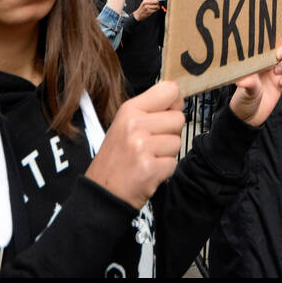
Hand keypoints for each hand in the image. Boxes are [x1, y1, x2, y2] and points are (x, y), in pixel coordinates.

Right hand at [84, 81, 184, 208]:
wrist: (102, 192)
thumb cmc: (116, 158)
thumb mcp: (124, 124)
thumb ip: (149, 111)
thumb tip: (178, 100)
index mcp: (129, 110)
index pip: (170, 90)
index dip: (175, 103)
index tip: (168, 114)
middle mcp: (135, 125)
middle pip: (179, 118)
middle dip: (170, 133)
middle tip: (151, 144)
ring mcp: (142, 147)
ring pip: (178, 142)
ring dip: (167, 153)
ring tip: (148, 158)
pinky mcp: (150, 168)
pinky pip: (174, 163)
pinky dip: (164, 170)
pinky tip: (148, 171)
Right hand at [133, 0, 160, 20]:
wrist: (139, 14)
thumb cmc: (143, 7)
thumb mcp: (145, 0)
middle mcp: (146, 2)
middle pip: (156, 1)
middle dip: (157, 3)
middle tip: (156, 4)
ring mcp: (147, 7)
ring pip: (157, 6)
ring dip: (157, 7)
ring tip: (154, 7)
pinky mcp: (149, 11)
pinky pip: (155, 10)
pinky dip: (155, 10)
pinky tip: (153, 10)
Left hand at [228, 12, 281, 125]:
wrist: (250, 117)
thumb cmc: (242, 100)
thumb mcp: (243, 91)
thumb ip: (247, 84)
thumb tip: (244, 80)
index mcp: (254, 56)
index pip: (265, 36)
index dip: (276, 23)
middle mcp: (265, 59)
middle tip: (278, 55)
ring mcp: (275, 69)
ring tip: (277, 72)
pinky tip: (281, 81)